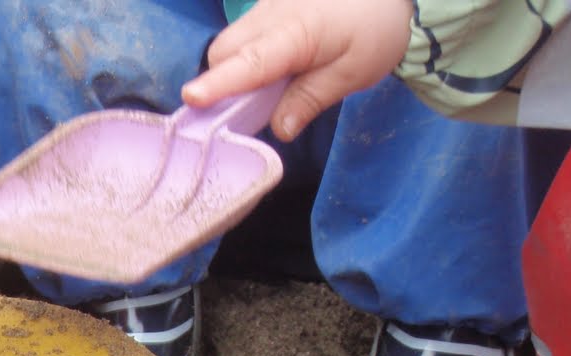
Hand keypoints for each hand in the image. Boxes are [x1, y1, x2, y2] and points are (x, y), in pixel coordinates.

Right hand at [181, 0, 412, 139]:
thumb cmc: (378, 28)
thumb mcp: (355, 71)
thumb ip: (312, 98)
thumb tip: (280, 128)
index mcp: (296, 33)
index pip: (249, 62)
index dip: (219, 84)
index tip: (192, 99)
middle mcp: (272, 14)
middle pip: (225, 51)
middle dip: (223, 80)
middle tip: (246, 107)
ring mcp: (269, 5)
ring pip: (230, 41)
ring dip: (235, 68)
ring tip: (267, 87)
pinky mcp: (271, 3)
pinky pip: (245, 33)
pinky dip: (247, 54)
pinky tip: (276, 66)